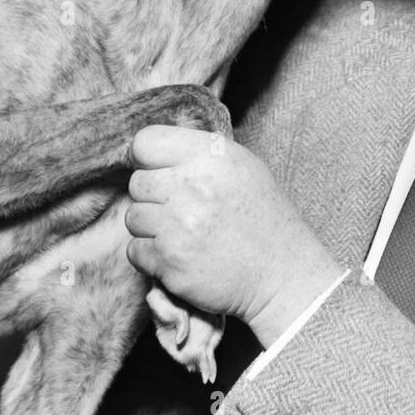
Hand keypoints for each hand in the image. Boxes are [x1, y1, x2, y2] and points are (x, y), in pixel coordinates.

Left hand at [125, 126, 345, 345]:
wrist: (281, 272)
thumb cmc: (263, 218)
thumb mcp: (243, 167)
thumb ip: (199, 154)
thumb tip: (152, 151)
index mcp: (212, 156)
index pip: (146, 142)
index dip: (148, 158)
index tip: (160, 171)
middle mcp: (192, 186)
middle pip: (137, 182)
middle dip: (154, 196)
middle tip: (182, 209)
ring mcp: (178, 225)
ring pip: (134, 217)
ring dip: (152, 227)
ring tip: (184, 234)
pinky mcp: (168, 261)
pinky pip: (135, 250)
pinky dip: (152, 256)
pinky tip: (181, 255)